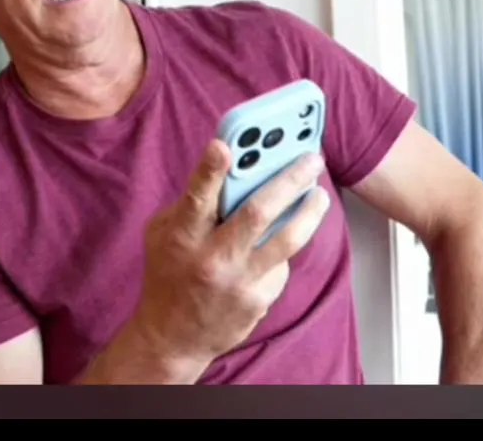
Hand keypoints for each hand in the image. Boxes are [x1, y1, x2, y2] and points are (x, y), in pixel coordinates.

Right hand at [127, 139, 331, 375]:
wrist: (174, 336)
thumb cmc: (169, 273)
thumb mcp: (163, 234)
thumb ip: (191, 204)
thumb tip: (231, 170)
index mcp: (183, 237)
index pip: (197, 199)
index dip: (209, 171)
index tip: (223, 145)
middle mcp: (212, 258)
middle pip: (257, 213)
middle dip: (289, 180)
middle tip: (311, 160)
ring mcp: (239, 281)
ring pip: (286, 240)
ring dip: (309, 212)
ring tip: (319, 194)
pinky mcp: (259, 299)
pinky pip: (280, 263)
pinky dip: (284, 246)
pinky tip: (285, 237)